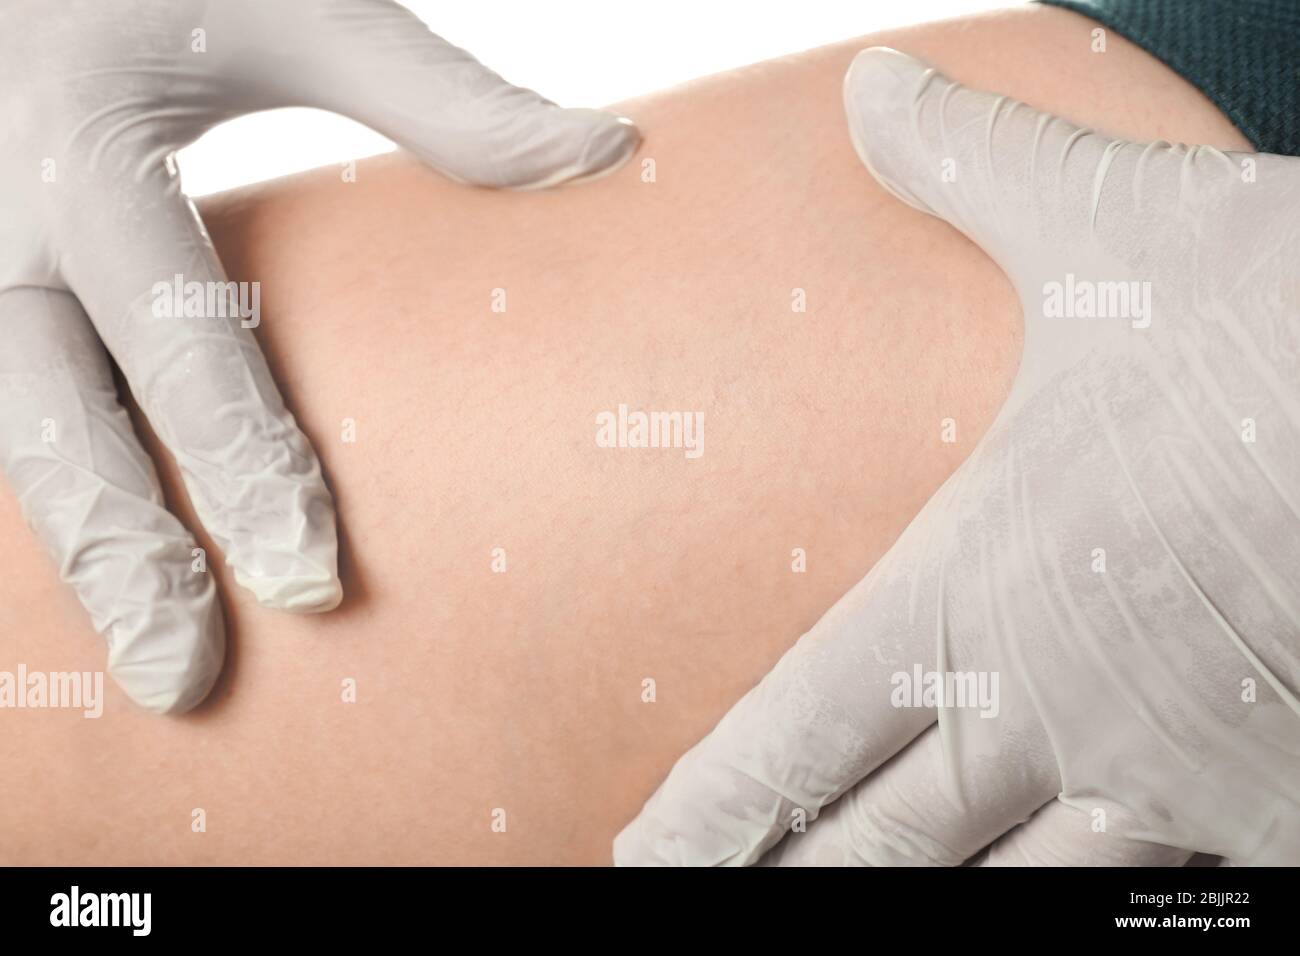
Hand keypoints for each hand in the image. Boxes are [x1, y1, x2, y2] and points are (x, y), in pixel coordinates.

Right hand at [0, 0, 638, 713]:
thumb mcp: (289, 5)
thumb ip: (432, 91)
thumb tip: (606, 154)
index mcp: (85, 152)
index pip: (169, 331)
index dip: (235, 458)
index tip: (312, 578)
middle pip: (44, 419)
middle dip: (121, 555)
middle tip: (188, 680)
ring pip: (3, 441)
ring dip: (74, 562)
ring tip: (150, 678)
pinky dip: (50, 506)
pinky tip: (102, 588)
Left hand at [615, 48, 1299, 865]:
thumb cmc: (1291, 329)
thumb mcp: (1116, 238)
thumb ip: (978, 166)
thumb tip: (880, 86)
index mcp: (977, 594)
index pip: (794, 738)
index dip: (709, 816)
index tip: (641, 863)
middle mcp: (1052, 715)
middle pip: (874, 854)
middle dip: (784, 888)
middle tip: (690, 910)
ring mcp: (1167, 787)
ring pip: (999, 905)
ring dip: (916, 921)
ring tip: (833, 932)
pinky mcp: (1275, 819)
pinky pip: (1157, 910)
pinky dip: (1090, 920)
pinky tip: (1056, 905)